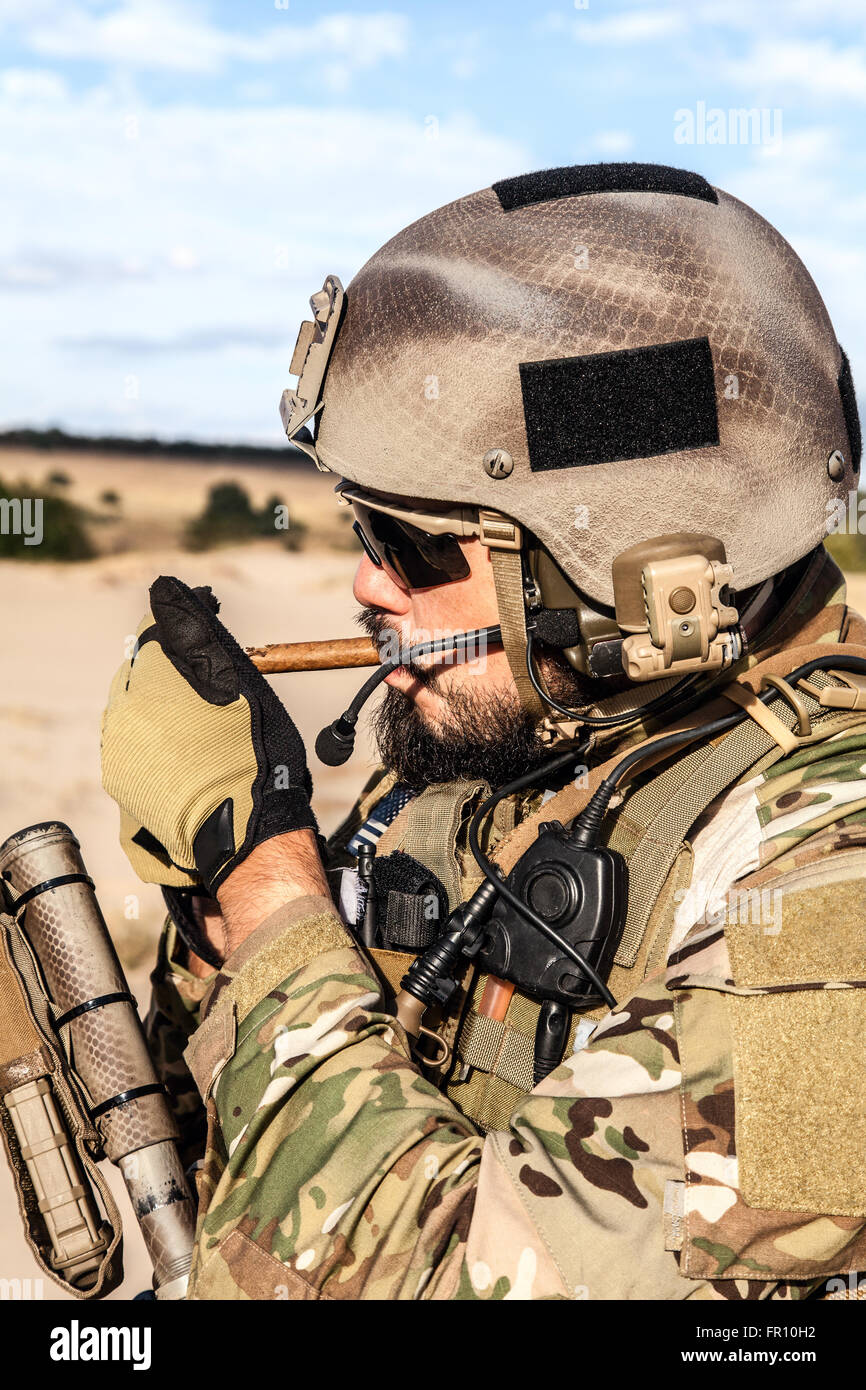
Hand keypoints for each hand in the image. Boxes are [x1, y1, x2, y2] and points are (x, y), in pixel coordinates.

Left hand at [102, 576, 317, 892]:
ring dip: (166, 719)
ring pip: (139, 719)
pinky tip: (193, 766)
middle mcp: (119, 721)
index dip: (185, 638)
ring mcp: (117, 761)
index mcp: (143, 686)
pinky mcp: (123, 793)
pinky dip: (161, 753)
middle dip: (173, 682)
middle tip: (219, 705)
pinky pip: (139, 756)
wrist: (245, 838)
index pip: (152, 638)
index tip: (213, 652)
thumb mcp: (238, 683)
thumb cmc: (252, 758)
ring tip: (209, 740)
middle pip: (141, 680)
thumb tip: (164, 589)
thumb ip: (196, 632)